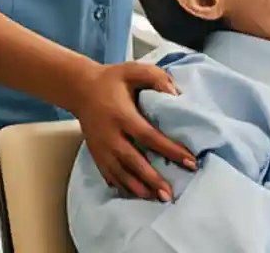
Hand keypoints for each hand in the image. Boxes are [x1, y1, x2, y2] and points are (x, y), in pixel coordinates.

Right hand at [69, 62, 196, 200]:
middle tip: (169, 194)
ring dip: (138, 187)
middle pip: (134, 162)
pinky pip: (109, 174)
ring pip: (120, 173)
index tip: (190, 161)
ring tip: (156, 199)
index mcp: (122, 115)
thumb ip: (156, 78)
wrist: (80, 89)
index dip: (170, 150)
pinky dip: (123, 186)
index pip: (150, 137)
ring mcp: (101, 147)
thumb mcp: (133, 70)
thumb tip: (176, 94)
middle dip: (152, 179)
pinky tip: (135, 195)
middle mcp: (110, 135)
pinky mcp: (96, 154)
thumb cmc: (112, 80)